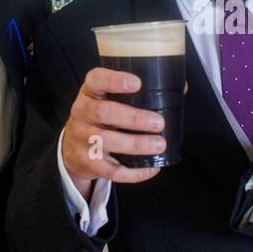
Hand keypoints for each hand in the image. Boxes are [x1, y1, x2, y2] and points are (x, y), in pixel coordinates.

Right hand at [61, 67, 167, 192]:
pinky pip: (111, 170)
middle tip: (159, 123)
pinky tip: (151, 168)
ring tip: (159, 145)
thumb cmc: (101, 117)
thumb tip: (180, 88)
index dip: (114, 80)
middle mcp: (81, 113)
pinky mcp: (87, 162)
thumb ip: (139, 93)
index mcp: (90, 92)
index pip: (96, 80)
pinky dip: (133, 172)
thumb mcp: (108, 99)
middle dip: (134, 118)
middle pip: (104, 112)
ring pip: (107, 142)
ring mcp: (81, 138)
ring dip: (136, 144)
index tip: (137, 83)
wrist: (72, 147)